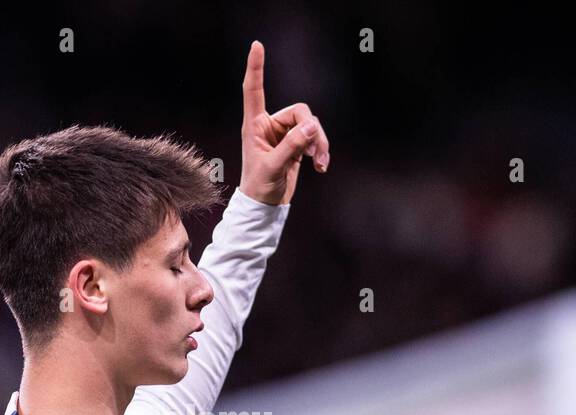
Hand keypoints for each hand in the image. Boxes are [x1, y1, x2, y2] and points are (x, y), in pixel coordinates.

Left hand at [237, 40, 330, 205]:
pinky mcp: (296, 146)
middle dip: (312, 131)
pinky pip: (314, 138)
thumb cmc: (259, 188)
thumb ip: (292, 146)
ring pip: (310, 125)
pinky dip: (321, 150)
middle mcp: (269, 126)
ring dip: (319, 143)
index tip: (257, 45)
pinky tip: (321, 166)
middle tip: (315, 153)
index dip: (256, 68)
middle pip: (299, 111)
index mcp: (254, 125)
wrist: (265, 208)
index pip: (254, 90)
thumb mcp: (273, 167)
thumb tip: (312, 127)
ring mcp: (284, 135)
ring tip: (320, 163)